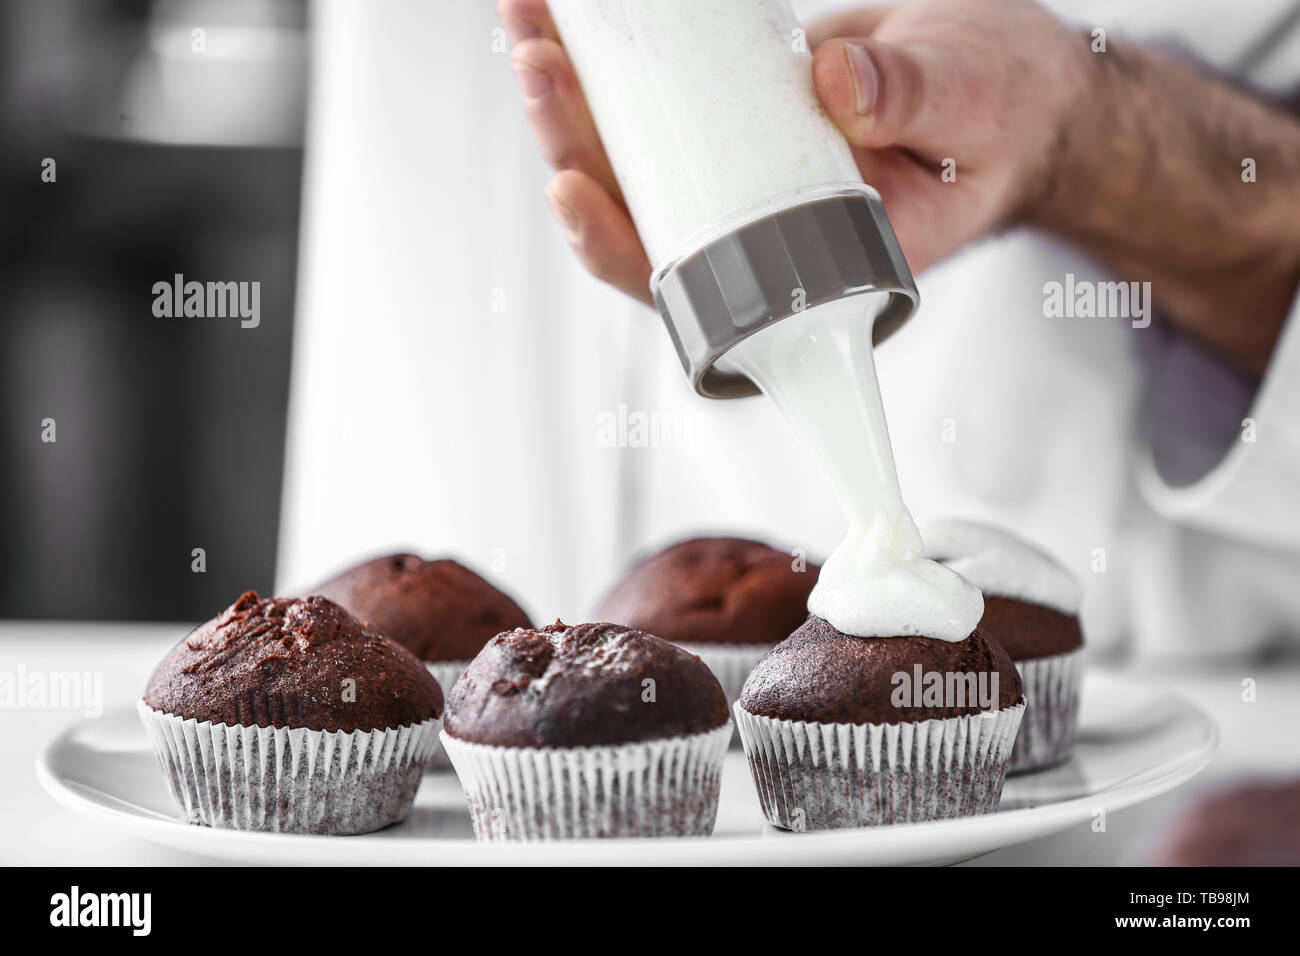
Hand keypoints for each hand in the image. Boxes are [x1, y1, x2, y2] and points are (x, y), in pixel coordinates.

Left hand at [498, 0, 1089, 305]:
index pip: (693, 288)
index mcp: (811, 267)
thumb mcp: (975, 101)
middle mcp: (759, 233)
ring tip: (527, 20)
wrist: (1008, 85)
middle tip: (538, 66)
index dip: (620, 250)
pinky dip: (612, 61)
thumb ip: (917, 97)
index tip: (573, 190)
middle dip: (572, 142)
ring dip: (569, 94)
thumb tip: (836, 84)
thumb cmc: (1003, 118)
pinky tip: (568, 14)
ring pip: (630, 156)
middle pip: (637, 211)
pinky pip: (658, 104)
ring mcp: (738, 179)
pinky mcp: (731, 124)